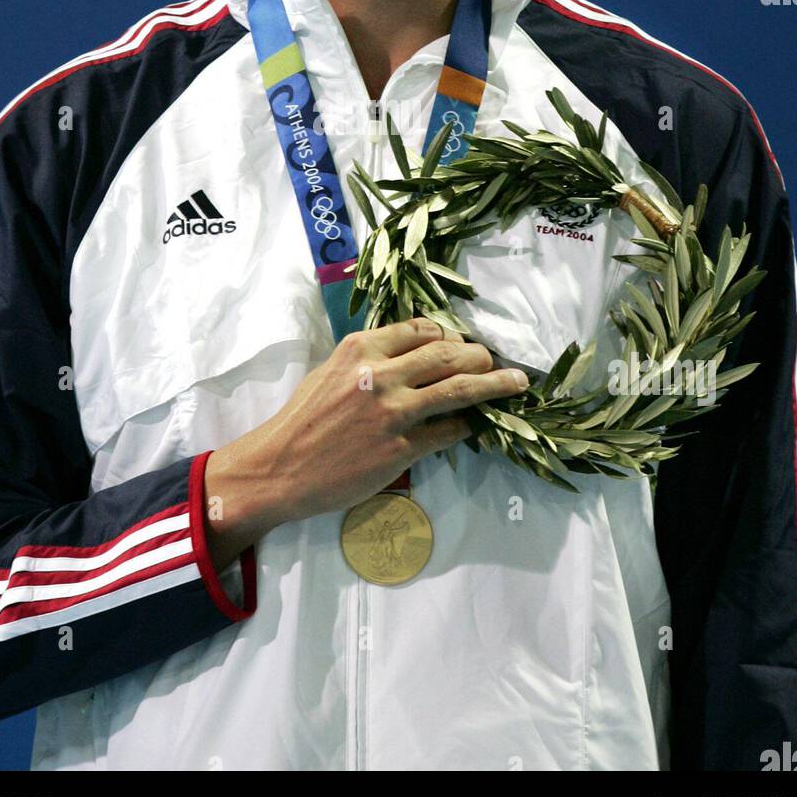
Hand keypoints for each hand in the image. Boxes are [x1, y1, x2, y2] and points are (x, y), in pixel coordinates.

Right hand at [241, 316, 528, 523]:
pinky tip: (478, 425)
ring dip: (493, 385)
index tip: (464, 344)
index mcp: (362, 348)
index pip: (422, 329)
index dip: (450, 336)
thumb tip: (414, 354)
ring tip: (515, 383)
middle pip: (448, 355)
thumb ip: (371, 359)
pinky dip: (468, 426)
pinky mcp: (401, 448)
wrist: (281, 467)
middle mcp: (380, 373)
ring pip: (458, 389)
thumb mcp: (331, 371)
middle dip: (480, 357)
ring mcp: (393, 412)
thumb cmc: (303, 419)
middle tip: (497, 363)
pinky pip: (448, 432)